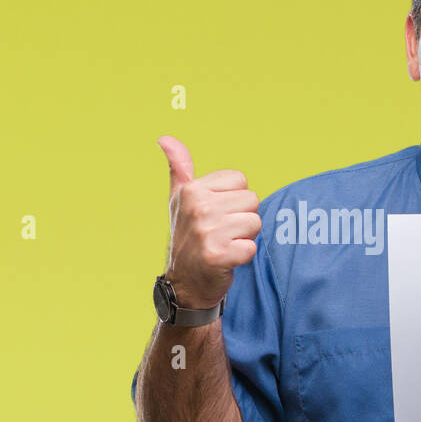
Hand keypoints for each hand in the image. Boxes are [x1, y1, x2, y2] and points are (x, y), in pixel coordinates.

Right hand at [158, 135, 260, 308]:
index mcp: (192, 190)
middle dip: (241, 218)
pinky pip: (252, 248)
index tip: (216, 214)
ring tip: (224, 244)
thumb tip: (165, 138)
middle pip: (251, 201)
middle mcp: (198, 208)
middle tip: (221, 233)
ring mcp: (208, 232)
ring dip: (244, 237)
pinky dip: (243, 257)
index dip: (234, 200)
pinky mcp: (219, 256)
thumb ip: (179, 168)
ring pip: (255, 223)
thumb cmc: (187, 236)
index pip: (240, 181)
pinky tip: (226, 260)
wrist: (184, 283)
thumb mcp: (179, 199)